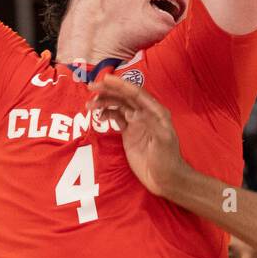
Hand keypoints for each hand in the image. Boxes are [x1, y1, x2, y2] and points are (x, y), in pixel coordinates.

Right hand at [90, 75, 185, 197]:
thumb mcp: (162, 141)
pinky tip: (98, 115)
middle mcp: (146, 113)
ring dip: (105, 102)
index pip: (136, 94)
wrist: (164, 178)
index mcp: (156, 111)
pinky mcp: (129, 132)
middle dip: (108, 91)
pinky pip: (116, 117)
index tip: (105, 79)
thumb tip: (137, 112)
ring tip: (89, 104)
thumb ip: (152, 125)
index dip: (121, 85)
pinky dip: (106, 114)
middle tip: (91, 88)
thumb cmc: (167, 159)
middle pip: (125, 97)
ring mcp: (136, 123)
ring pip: (118, 106)